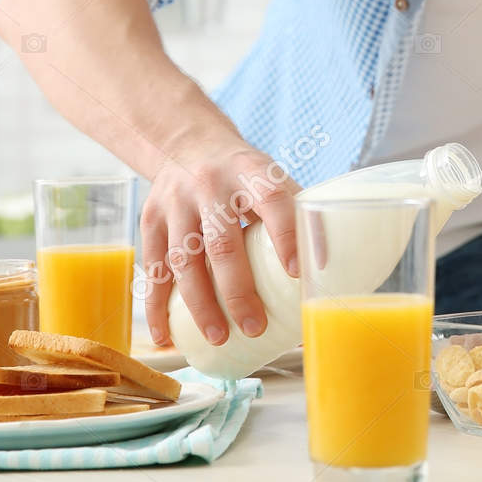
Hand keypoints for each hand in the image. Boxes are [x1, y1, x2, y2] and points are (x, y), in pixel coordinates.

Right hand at [139, 142, 301, 347]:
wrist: (189, 145)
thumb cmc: (244, 175)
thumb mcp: (272, 177)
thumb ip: (298, 214)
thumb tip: (331, 274)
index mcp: (251, 171)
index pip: (272, 200)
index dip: (286, 235)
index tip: (298, 274)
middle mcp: (210, 184)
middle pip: (222, 242)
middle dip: (238, 291)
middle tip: (255, 327)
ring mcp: (175, 202)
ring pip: (183, 260)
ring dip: (200, 305)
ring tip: (219, 337)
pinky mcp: (150, 219)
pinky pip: (152, 268)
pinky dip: (157, 306)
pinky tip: (165, 335)